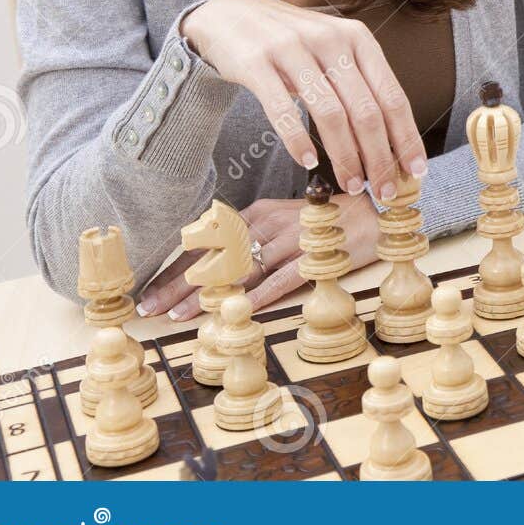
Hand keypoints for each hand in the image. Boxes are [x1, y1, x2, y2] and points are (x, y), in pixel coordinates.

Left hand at [136, 195, 379, 318]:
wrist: (375, 207)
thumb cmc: (325, 219)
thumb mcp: (282, 219)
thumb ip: (253, 237)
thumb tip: (213, 266)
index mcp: (257, 213)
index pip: (207, 242)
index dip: (175, 268)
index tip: (148, 290)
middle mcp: (270, 223)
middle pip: (216, 258)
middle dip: (178, 285)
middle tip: (150, 308)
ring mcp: (292, 240)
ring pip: (241, 271)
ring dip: (208, 296)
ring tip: (180, 317)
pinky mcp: (315, 256)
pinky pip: (281, 280)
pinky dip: (257, 297)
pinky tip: (235, 313)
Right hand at [181, 0, 426, 196]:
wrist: (229, 14)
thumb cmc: (291, 42)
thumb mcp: (334, 50)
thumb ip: (359, 84)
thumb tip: (391, 140)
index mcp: (358, 39)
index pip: (392, 96)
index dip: (406, 137)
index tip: (416, 171)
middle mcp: (331, 40)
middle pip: (366, 111)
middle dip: (379, 157)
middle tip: (385, 190)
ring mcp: (293, 50)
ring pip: (330, 114)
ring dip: (345, 157)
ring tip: (351, 184)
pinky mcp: (257, 63)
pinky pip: (283, 111)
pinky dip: (298, 141)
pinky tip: (308, 162)